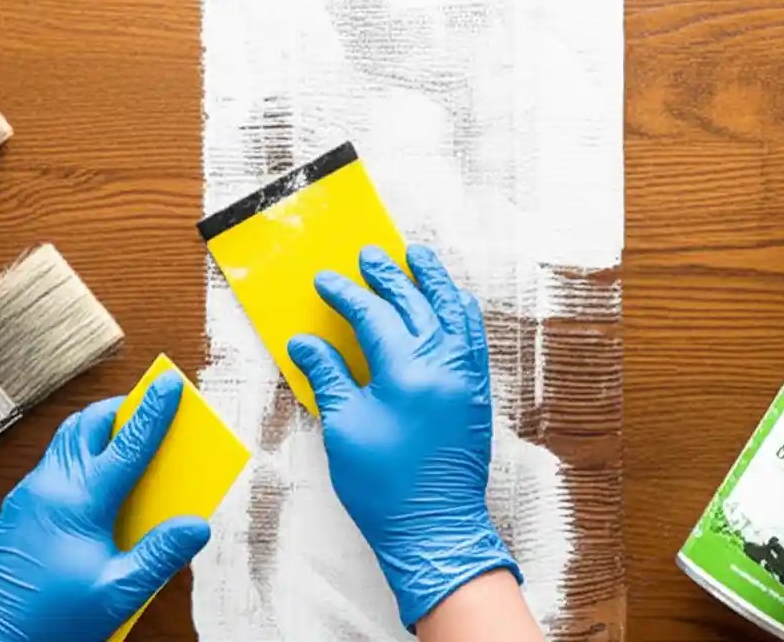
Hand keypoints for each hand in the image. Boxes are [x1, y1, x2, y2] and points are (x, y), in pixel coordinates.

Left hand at [0, 374, 209, 641]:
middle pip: (90, 424)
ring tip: (130, 431)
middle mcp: (52, 486)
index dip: (153, 411)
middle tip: (152, 406)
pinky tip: (100, 472)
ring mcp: (31, 492)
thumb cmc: (52, 616)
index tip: (171, 384)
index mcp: (80, 502)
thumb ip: (161, 555)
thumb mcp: (119, 592)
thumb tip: (196, 525)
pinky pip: (56, 459)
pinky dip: (82, 449)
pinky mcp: (22, 503)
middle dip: (122, 408)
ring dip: (100, 426)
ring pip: (68, 436)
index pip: (126, 444)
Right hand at [288, 244, 520, 628]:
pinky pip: (475, 337)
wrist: (435, 529)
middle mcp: (443, 366)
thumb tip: (305, 343)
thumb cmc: (385, 487)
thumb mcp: (345, 429)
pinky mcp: (478, 392)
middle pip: (415, 304)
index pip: (374, 316)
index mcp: (406, 373)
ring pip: (453, 312)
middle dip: (389, 275)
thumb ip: (329, 377)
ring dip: (434, 281)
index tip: (326, 281)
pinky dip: (462, 311)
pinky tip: (454, 299)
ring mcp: (466, 377)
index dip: (347, 295)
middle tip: (369, 255)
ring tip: (419, 256)